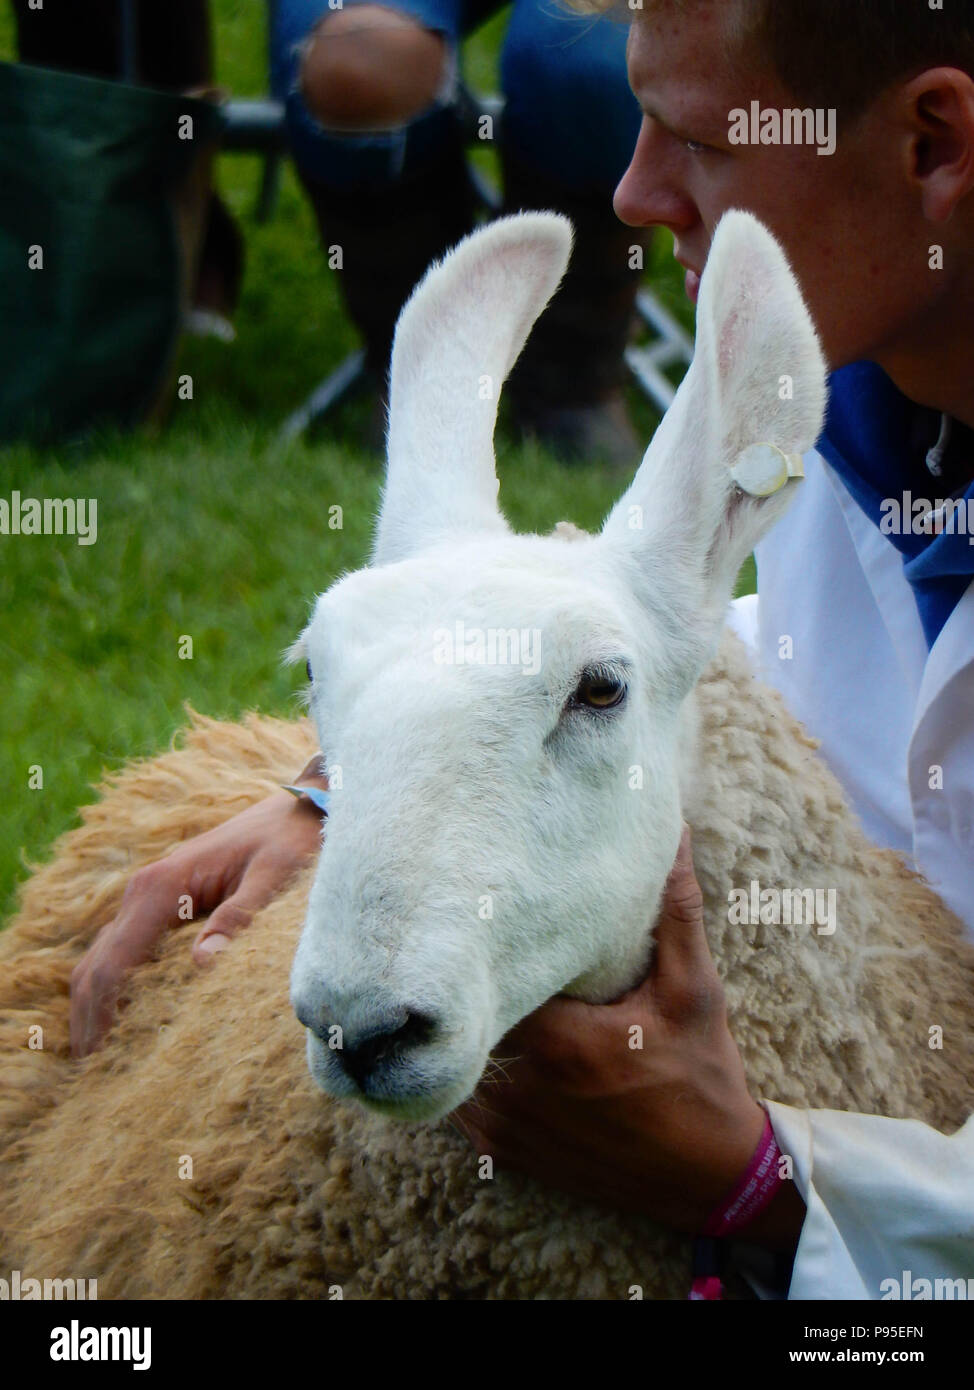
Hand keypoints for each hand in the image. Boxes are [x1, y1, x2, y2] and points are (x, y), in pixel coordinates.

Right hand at [69, 782, 326, 1057]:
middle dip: (89, 1018)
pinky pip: (125, 951)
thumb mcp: (275, 877)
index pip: (115, 960)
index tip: (101, 1060)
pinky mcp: (165, 903)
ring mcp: (151, 895)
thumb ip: (240, 917)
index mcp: (163, 886)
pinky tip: (123, 1021)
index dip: (103, 1013)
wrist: (303, 807)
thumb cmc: (292, 841)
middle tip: (93, 1074)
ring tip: (100, 1059)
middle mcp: (145, 890)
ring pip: (104, 958)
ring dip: (96, 1005)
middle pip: (97, 964)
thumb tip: (202, 963)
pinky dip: (114, 987)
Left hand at [451, 827, 805, 1249]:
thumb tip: (675, 834)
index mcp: (557, 1041)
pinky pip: (455, 1095)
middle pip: (463, 1012)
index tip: (487, 905)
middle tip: (469, 932)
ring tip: (467, 980)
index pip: (489, 974)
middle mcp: (516, 1086)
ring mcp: (500, 1123)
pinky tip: (482, 1035)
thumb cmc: (703, 1078)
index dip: (483, 939)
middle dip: (469, 977)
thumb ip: (675, 912)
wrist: (709, 1180)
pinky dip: (464, 1064)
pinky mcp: (498, 1149)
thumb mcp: (695, 991)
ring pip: (450, 1055)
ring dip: (461, 1022)